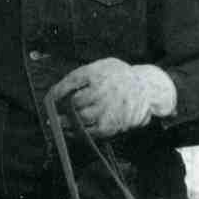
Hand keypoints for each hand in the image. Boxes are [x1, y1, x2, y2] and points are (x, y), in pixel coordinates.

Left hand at [49, 59, 176, 138]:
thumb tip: (59, 89)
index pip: (71, 82)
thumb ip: (84, 74)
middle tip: (51, 113)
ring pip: (79, 118)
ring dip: (65, 123)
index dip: (57, 92)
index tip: (50, 98)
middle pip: (73, 102)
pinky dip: (77, 133)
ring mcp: (107, 109)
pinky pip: (89, 132)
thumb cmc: (121, 77)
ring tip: (57, 124)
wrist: (147, 89)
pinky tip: (71, 132)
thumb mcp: (104, 65)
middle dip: (59, 109)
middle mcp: (103, 91)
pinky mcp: (111, 125)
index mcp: (98, 73)